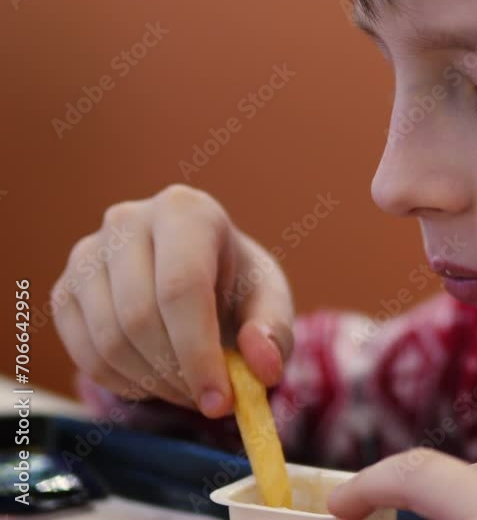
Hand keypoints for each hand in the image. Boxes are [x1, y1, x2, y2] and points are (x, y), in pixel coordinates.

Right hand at [52, 184, 294, 416]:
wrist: (200, 276)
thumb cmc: (238, 287)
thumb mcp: (270, 303)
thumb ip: (275, 333)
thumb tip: (263, 367)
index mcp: (186, 210)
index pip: (181, 287)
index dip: (199, 352)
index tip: (221, 402)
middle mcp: (128, 221)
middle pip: (140, 317)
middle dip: (178, 374)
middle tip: (211, 401)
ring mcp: (88, 254)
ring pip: (109, 341)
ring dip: (154, 383)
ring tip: (191, 388)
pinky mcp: (65, 290)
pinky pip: (86, 355)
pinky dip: (125, 383)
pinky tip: (158, 380)